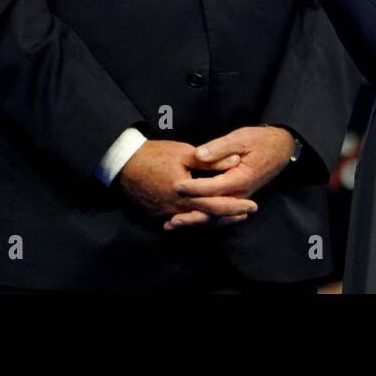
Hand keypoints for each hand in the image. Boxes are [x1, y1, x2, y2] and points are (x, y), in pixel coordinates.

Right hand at [117, 140, 254, 224]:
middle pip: (208, 219)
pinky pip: (182, 220)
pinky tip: (206, 216)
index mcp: (185, 194)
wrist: (123, 164)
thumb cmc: (155, 155)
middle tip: (247, 214)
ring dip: (214, 220)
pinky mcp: (157, 214)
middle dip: (229, 216)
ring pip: (195, 222)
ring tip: (232, 216)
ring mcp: (165, 214)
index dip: (236, 207)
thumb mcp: (185, 153)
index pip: (216, 205)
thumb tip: (236, 161)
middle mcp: (176, 209)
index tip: (252, 206)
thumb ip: (211, 161)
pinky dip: (196, 219)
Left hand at [164, 127, 295, 229]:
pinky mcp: (237, 200)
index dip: (193, 188)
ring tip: (171, 225)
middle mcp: (241, 194)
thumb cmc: (261, 141)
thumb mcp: (242, 138)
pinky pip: (219, 215)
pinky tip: (186, 220)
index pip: (213, 188)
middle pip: (213, 211)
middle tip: (169, 219)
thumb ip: (220, 148)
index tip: (175, 186)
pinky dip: (202, 220)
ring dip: (194, 222)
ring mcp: (240, 199)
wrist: (281, 149)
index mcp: (242, 178)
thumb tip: (199, 155)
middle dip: (190, 215)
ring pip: (215, 217)